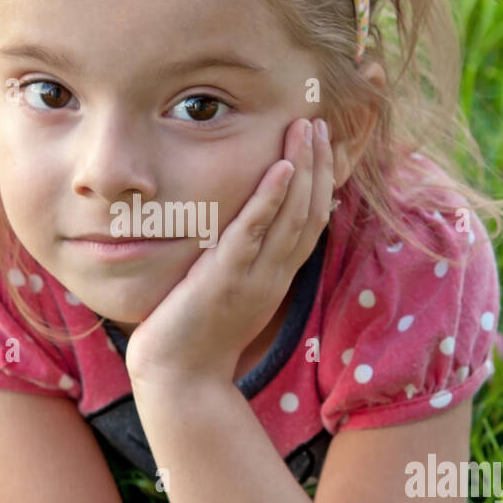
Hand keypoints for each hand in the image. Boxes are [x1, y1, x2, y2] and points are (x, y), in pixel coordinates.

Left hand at [125, 116, 334, 386]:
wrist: (179, 380)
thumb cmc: (196, 335)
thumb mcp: (229, 291)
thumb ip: (241, 260)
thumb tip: (241, 228)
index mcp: (277, 276)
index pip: (312, 220)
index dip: (322, 180)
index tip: (323, 143)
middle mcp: (274, 274)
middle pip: (311, 211)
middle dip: (319, 164)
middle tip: (319, 122)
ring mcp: (254, 276)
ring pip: (291, 216)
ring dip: (303, 169)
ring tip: (306, 128)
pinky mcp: (226, 278)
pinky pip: (254, 233)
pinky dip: (270, 199)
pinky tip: (280, 168)